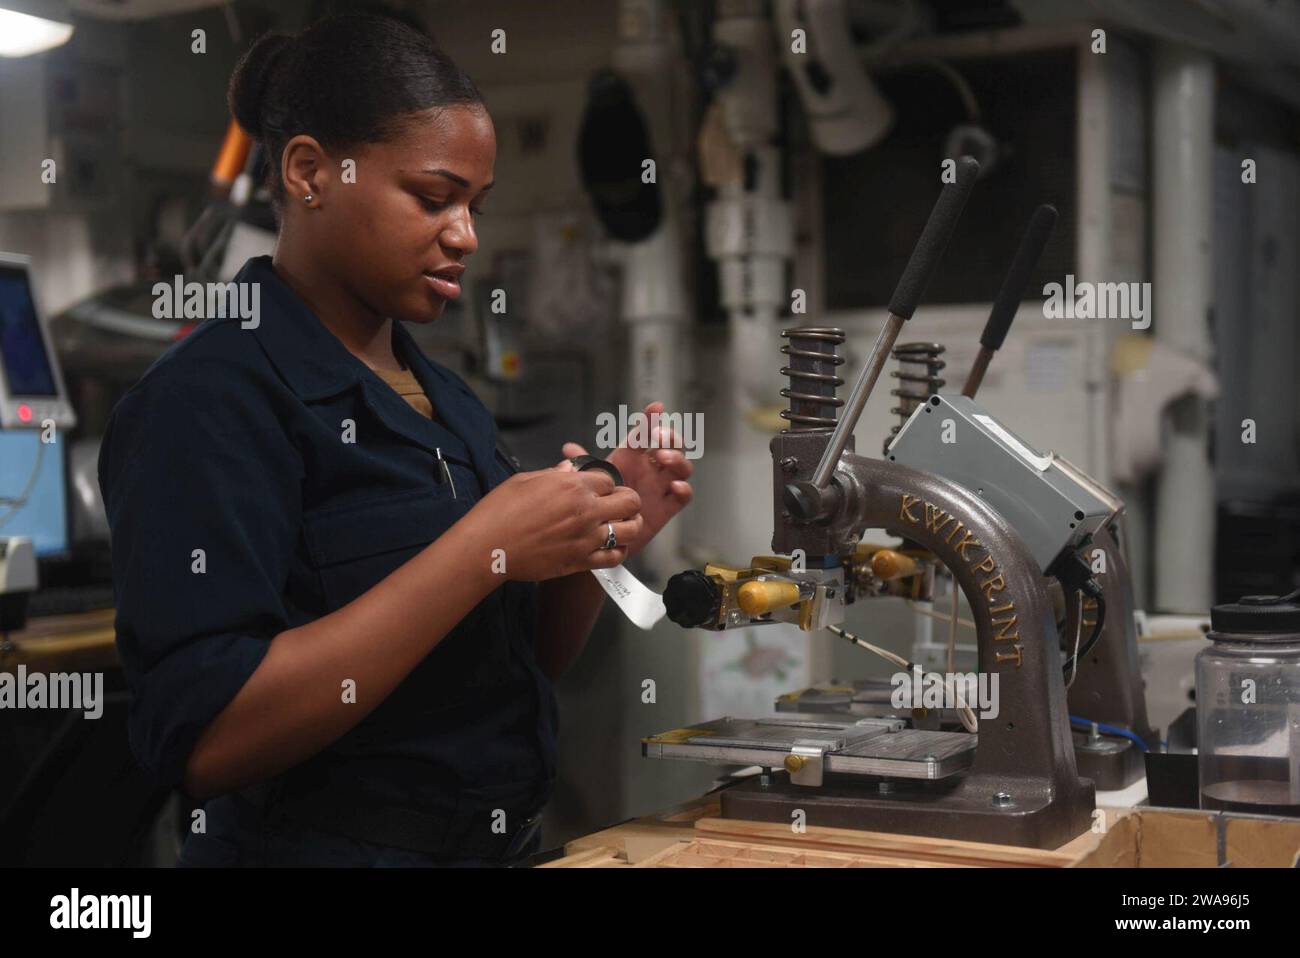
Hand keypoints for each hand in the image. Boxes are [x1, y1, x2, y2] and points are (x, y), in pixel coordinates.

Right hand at [470, 468, 641, 580]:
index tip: (599, 487)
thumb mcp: (526, 480)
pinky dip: (618, 551)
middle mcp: (586, 511)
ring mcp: (586, 539)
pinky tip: (611, 546)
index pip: (609, 478)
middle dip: (627, 499)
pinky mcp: (581, 562)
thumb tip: (569, 469)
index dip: (605, 482)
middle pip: (630, 501)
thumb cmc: (500, 511)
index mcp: (573, 486)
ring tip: (621, 524)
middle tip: (618, 503)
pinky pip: (614, 557)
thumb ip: (554, 474)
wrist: (487, 547)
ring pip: (631, 530)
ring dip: (630, 525)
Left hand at [561, 401, 692, 557]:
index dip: (652, 419)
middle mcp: (650, 468)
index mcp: (632, 457)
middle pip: (671, 445)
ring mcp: (660, 487)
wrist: (606, 533)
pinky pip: (683, 496)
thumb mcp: (591, 480)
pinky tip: (675, 486)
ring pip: (681, 467)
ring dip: (677, 459)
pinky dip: (683, 489)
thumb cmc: (601, 501)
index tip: (655, 407)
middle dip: (669, 437)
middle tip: (658, 437)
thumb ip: (583, 464)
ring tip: (664, 458)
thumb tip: (569, 449)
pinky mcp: (667, 507)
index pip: (645, 433)